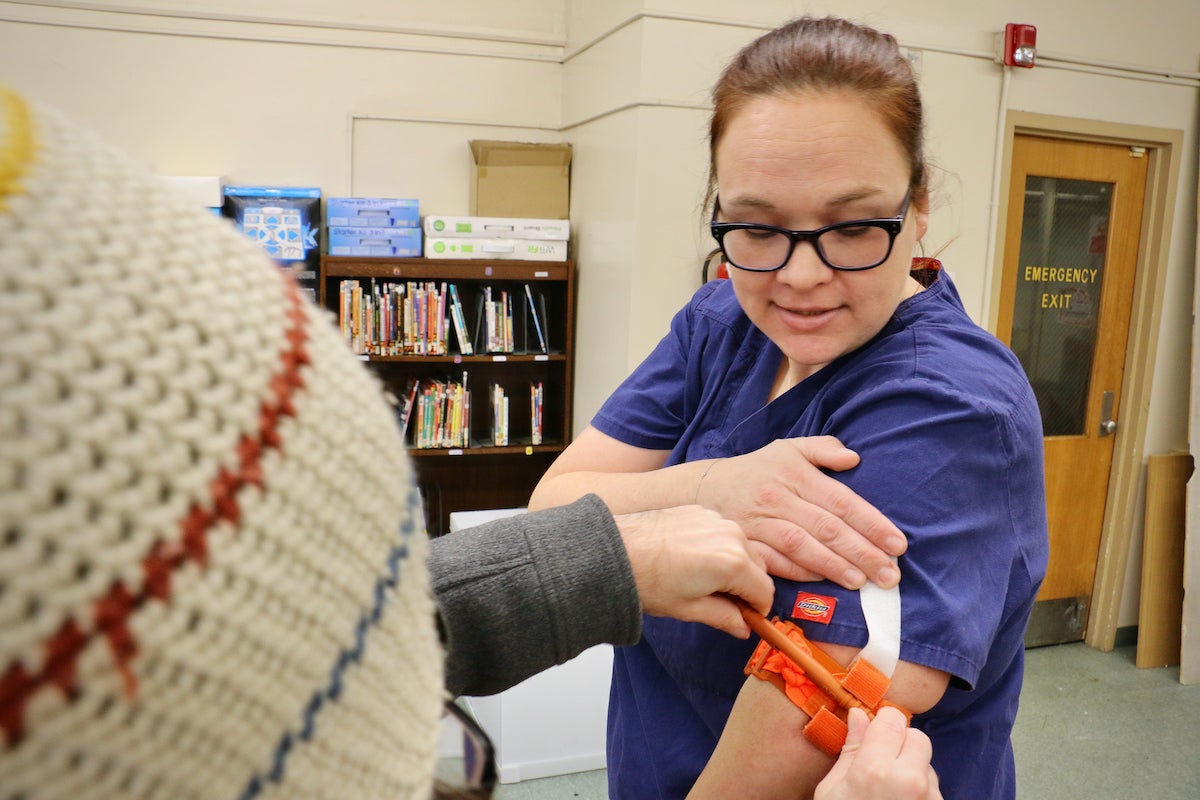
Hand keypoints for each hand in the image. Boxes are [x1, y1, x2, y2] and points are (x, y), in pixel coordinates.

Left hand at [615, 505, 773, 637]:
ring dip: (736, 565)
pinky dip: (720, 546)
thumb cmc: (647, 581)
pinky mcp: (701, 510)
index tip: (746, 618)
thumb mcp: (689, 609)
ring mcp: (716, 518)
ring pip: (743, 547)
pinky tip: (695, 559)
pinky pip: (724, 532)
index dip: (757, 609)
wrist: (615, 551)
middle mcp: (732, 535)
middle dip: (748, 586)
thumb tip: (742, 628)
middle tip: (725, 602)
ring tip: (706, 580)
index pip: (764, 591)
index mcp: (733, 563)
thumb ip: (724, 618)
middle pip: (758, 567)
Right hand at [696, 437, 905, 588]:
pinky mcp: (742, 542)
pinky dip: (797, 572)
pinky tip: (822, 580)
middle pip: (826, 527)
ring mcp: (758, 521)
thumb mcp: (786, 449)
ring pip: (801, 545)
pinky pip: (773, 560)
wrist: (702, 487)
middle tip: (890, 574)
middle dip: (862, 552)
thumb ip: (821, 449)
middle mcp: (777, 496)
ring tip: (862, 581)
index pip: (841, 501)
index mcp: (794, 472)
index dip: (872, 524)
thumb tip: (854, 458)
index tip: (898, 544)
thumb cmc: (755, 471)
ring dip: (834, 566)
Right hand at [816, 707, 941, 799]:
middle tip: (882, 762)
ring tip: (890, 790)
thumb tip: (859, 716)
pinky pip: (933, 788)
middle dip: (901, 743)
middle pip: (917, 737)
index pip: (893, 719)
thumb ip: (850, 751)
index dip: (882, 722)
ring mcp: (929, 797)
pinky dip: (920, 790)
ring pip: (927, 764)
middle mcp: (909, 780)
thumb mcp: (831, 790)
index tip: (873, 732)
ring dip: (912, 769)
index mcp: (875, 769)